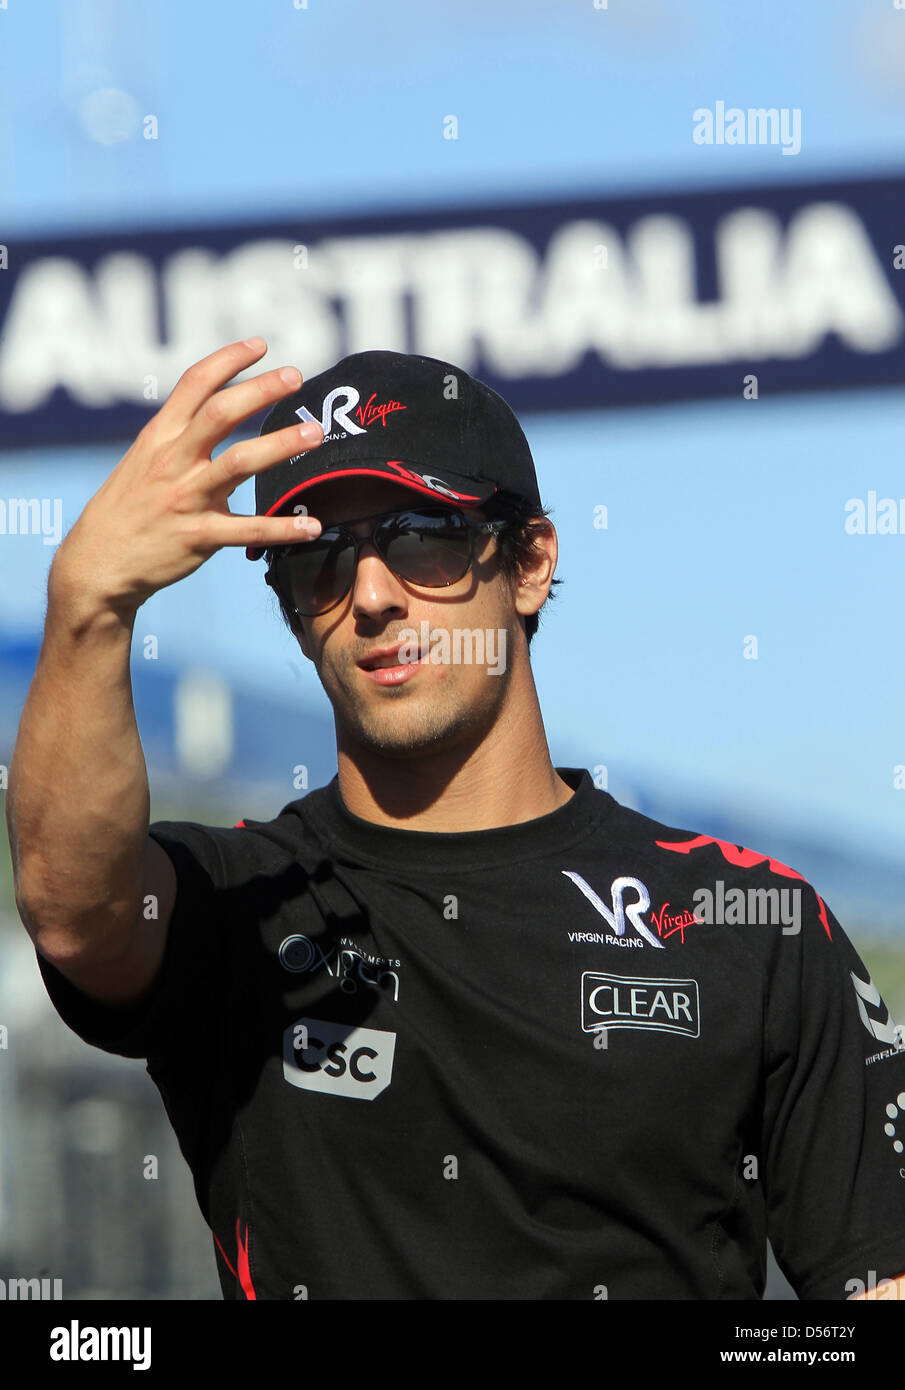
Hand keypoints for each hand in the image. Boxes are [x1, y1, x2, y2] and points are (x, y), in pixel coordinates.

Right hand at [49, 338, 323, 615]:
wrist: (96, 565)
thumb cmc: (127, 509)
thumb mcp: (143, 460)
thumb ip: (179, 435)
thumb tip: (218, 408)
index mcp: (158, 437)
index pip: (194, 383)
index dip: (229, 359)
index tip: (260, 345)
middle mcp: (172, 461)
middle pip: (220, 413)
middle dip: (260, 390)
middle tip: (296, 376)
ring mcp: (185, 498)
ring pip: (238, 463)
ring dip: (280, 445)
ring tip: (314, 434)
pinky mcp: (198, 537)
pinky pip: (248, 530)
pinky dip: (282, 528)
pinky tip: (311, 524)